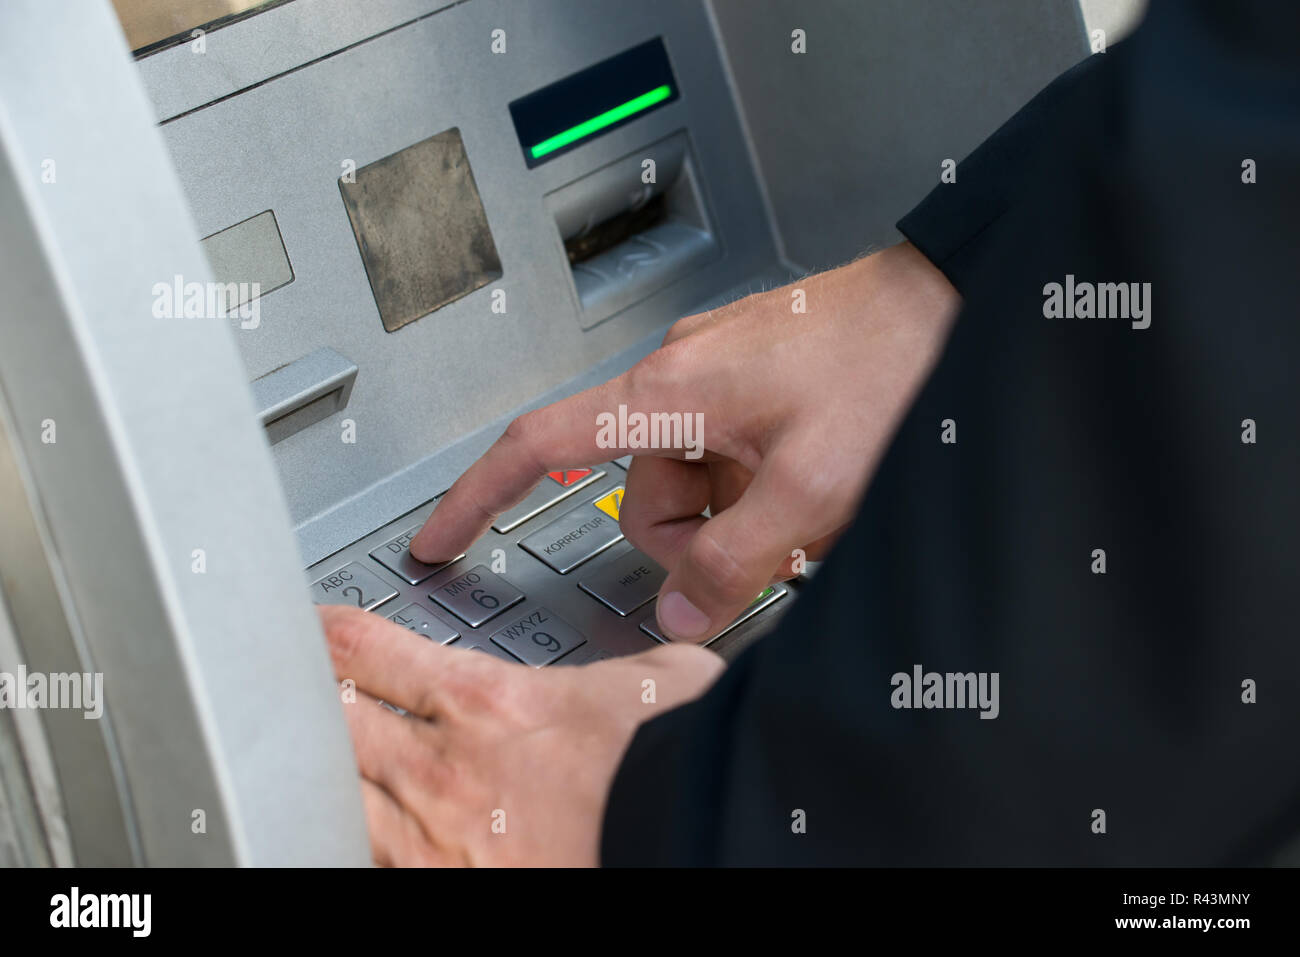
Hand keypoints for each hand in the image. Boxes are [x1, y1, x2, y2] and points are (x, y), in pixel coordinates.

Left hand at [321, 604, 723, 866]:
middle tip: (280, 690)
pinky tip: (339, 832)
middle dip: (297, 700)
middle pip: (323, 720)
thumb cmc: (679, 761)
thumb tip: (640, 664)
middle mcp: (440, 769)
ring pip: (327, 796)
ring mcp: (430, 840)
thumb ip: (623, 664)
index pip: (362, 648)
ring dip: (310, 775)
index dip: (317, 632)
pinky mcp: (442, 889)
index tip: (304, 630)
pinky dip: (347, 841)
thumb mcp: (659, 679)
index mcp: (483, 702)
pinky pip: (362, 860)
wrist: (696, 830)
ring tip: (295, 764)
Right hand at [411, 241, 958, 641]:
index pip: (539, 447)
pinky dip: (761, 487)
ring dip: (741, 515)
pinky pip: (727, 455)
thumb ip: (733, 563)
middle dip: (695, 542)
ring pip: (689, 484)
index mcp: (667, 394)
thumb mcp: (811, 492)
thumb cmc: (890, 367)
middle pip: (637, 494)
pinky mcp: (752, 379)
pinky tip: (818, 481)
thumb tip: (676, 612)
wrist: (952, 302)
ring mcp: (716, 374)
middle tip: (773, 545)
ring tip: (814, 504)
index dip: (477, 496)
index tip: (441, 538)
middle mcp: (677, 374)